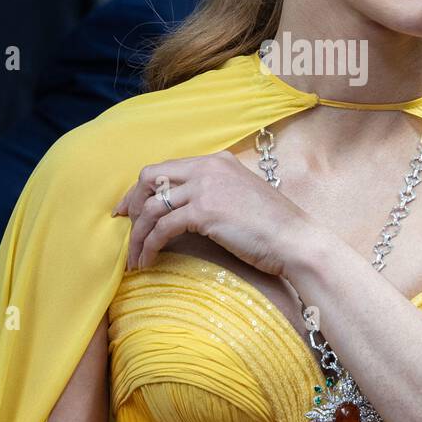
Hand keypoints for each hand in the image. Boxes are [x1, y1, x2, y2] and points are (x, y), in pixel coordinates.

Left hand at [112, 151, 321, 278]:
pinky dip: (149, 246)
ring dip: (138, 234)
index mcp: (217, 160)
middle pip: (150, 177)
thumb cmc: (273, 227)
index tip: (130, 210)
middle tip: (126, 228)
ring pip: (152, 207)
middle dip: (133, 204)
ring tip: (135, 257)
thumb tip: (184, 209)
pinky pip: (162, 228)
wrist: (295, 240)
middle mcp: (208, 167)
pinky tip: (148, 261)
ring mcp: (205, 187)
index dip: (142, 190)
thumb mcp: (241, 196)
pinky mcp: (204, 212)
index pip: (166, 168)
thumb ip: (215, 193)